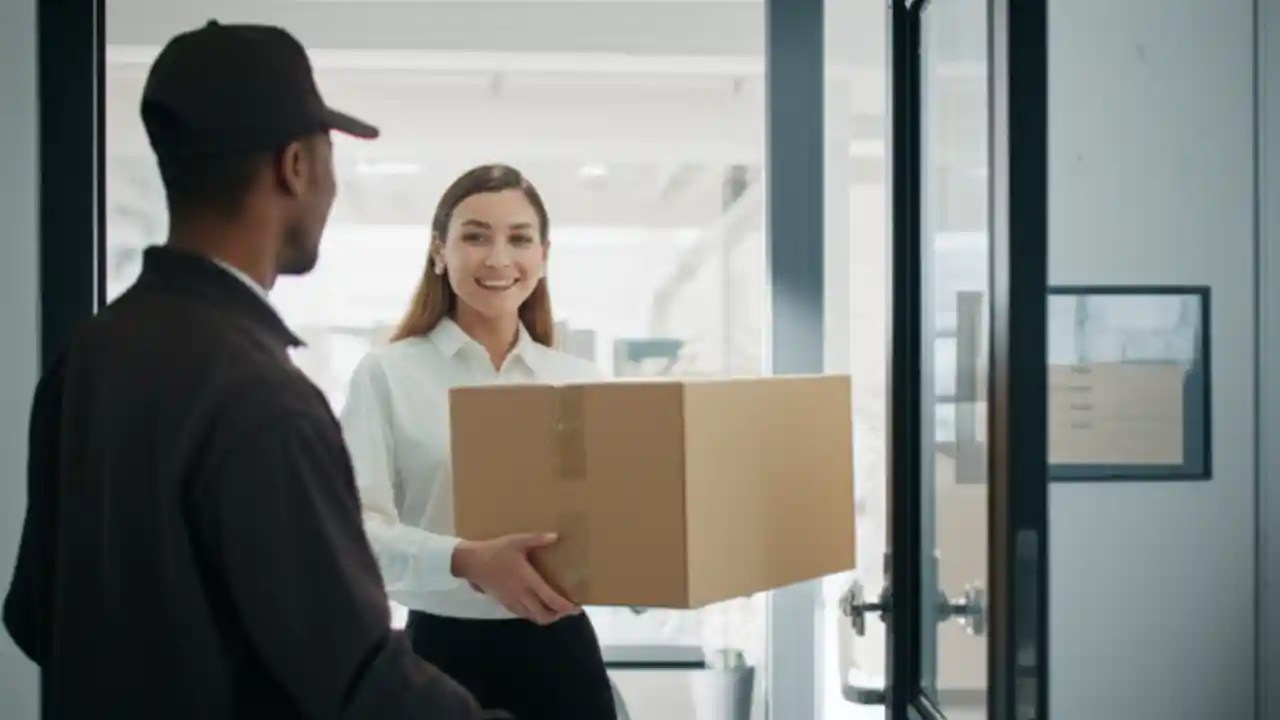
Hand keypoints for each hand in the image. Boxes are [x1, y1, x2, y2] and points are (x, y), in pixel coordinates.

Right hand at [451, 533, 580, 624]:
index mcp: (527, 581)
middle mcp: (521, 595)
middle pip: (543, 615)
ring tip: (555, 608)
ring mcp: (512, 601)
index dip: (565, 607)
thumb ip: (537, 539)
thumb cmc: (495, 551)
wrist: (472, 562)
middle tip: (567, 609)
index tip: (577, 607)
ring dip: (545, 616)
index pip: (550, 600)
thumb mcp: (517, 541)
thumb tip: (556, 536)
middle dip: (558, 615)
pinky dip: (533, 614)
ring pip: (532, 617)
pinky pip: (522, 614)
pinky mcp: (504, 603)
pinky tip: (536, 605)